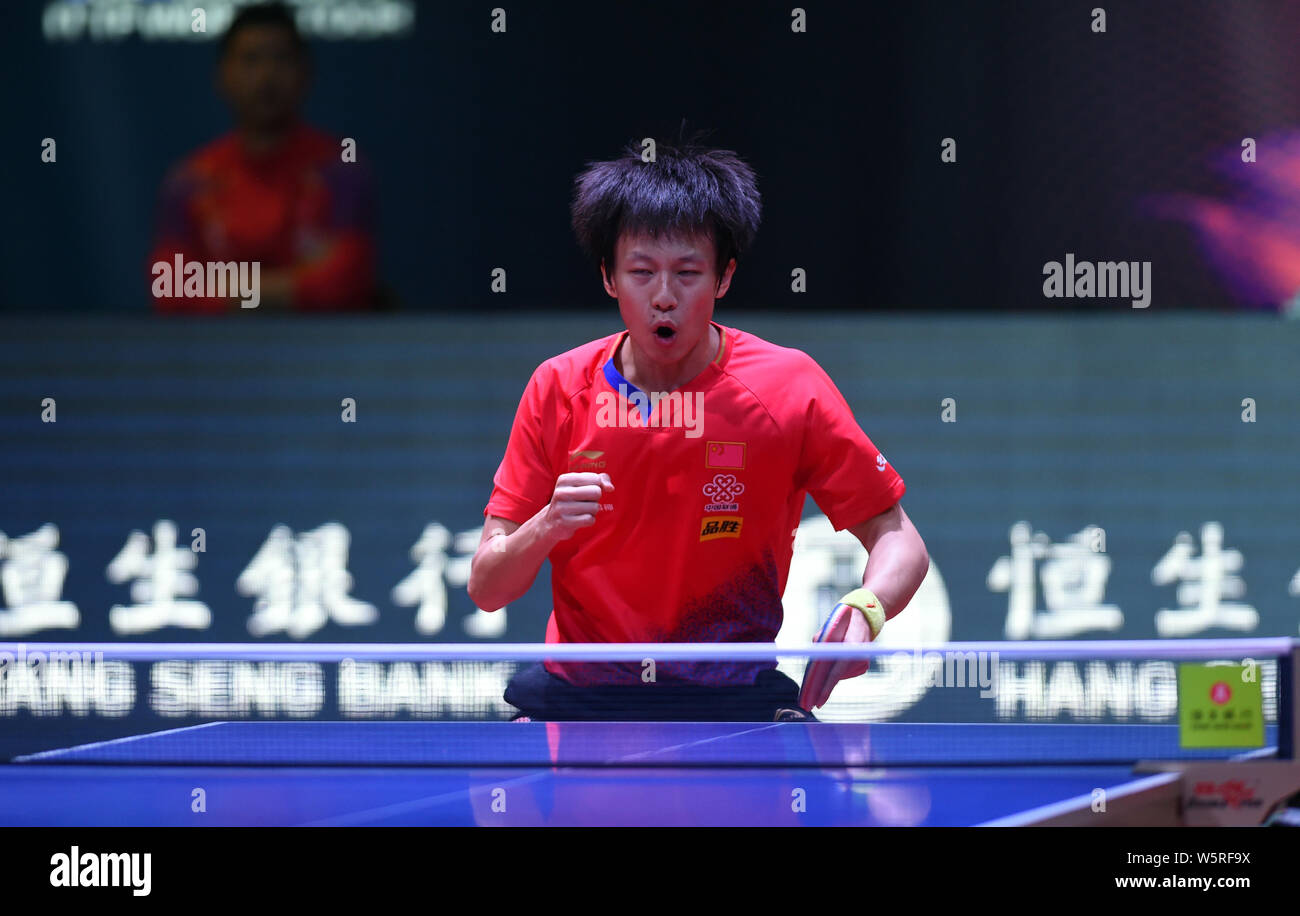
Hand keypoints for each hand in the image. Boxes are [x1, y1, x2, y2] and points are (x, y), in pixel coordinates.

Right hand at [542, 472, 613, 540]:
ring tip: (581, 511)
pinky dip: (590, 520)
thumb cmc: (572, 499)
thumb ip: (601, 479)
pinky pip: (590, 519)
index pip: (595, 478)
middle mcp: (561, 492)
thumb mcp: (583, 484)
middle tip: (585, 502)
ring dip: (593, 511)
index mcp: (565, 479)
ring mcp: (561, 508)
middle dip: (595, 499)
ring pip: (594, 507)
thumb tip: (610, 488)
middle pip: (596, 492)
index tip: (587, 490)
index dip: (597, 486)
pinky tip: (580, 519)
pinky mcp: (565, 522)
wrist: (551, 521)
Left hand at [798, 591, 881, 710]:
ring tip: (830, 658)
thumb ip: (820, 643)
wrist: (865, 617)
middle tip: (809, 704)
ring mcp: (862, 663)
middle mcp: (858, 657)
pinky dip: (839, 669)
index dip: (824, 688)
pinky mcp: (863, 666)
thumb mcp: (828, 628)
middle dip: (821, 692)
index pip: (834, 673)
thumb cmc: (842, 621)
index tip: (816, 701)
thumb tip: (813, 663)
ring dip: (830, 673)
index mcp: (851, 647)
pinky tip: (840, 658)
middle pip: (835, 679)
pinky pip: (845, 672)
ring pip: (839, 675)